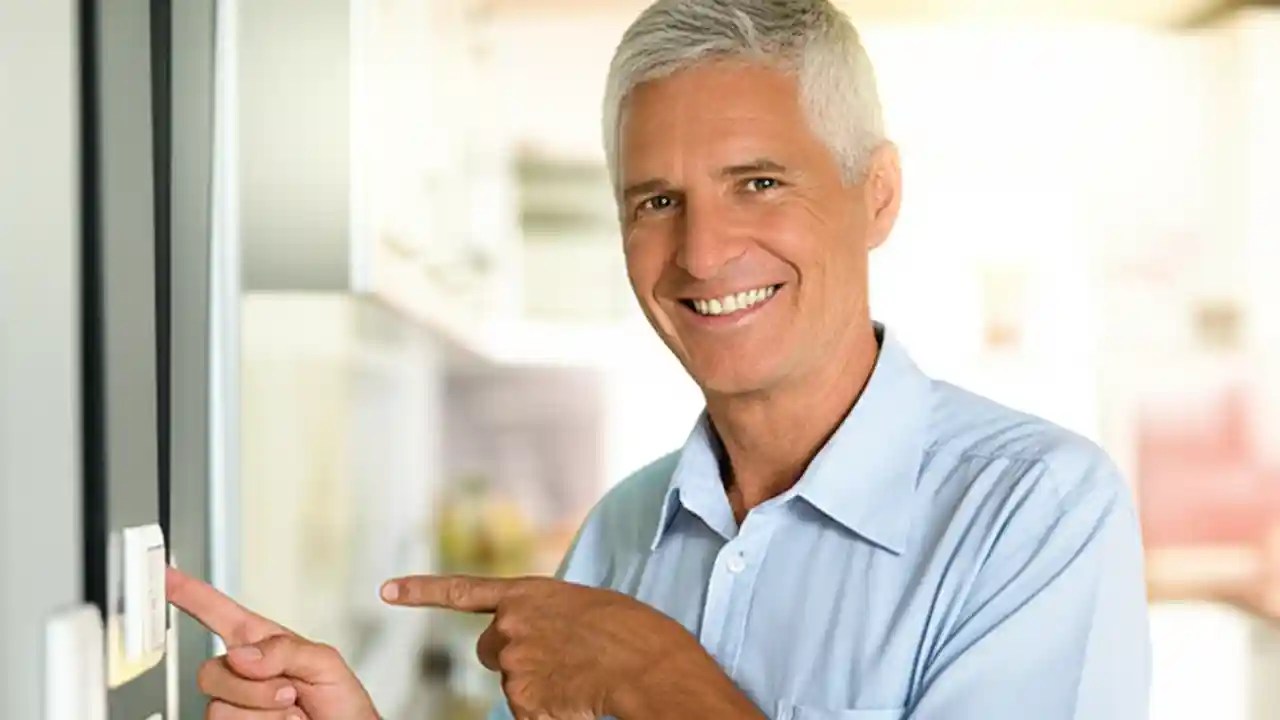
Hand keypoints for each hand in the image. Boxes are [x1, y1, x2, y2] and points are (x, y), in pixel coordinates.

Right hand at [167, 567, 379, 719]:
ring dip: (264, 713)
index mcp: (261, 644)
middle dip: (254, 687)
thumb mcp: (325, 663)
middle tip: (291, 693)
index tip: (162, 574)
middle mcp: (241, 674)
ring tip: (293, 713)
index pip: (217, 613)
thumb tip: (241, 655)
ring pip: (218, 708)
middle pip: (209, 672)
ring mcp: (233, 705)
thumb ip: (285, 650)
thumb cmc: (341, 704)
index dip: (188, 593)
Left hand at [379, 575, 725, 719]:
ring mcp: (514, 666)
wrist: (648, 667)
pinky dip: (550, 712)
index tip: (387, 591)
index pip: (462, 591)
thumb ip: (548, 615)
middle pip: (489, 649)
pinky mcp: (524, 703)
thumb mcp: (583, 605)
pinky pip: (529, 713)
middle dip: (513, 656)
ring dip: (540, 685)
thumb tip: (540, 639)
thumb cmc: (633, 633)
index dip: (422, 591)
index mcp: (528, 593)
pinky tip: (578, 700)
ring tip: (582, 678)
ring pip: (514, 684)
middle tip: (557, 661)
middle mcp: (511, 627)